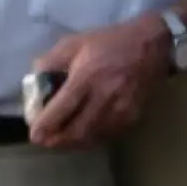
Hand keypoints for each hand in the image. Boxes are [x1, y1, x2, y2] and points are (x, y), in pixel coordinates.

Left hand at [27, 16, 170, 147]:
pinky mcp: (132, 116)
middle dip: (57, 141)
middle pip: (76, 131)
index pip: (61, 110)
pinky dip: (92, 139)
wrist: (152, 45)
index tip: (34, 135)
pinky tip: (82, 136)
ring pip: (92, 138)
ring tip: (60, 141)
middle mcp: (103, 97)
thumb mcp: (74, 43)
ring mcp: (120, 110)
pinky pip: (108, 135)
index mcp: (85, 78)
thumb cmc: (109, 42)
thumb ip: (51, 61)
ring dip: (73, 144)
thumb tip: (34, 80)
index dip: (45, 127)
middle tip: (44, 142)